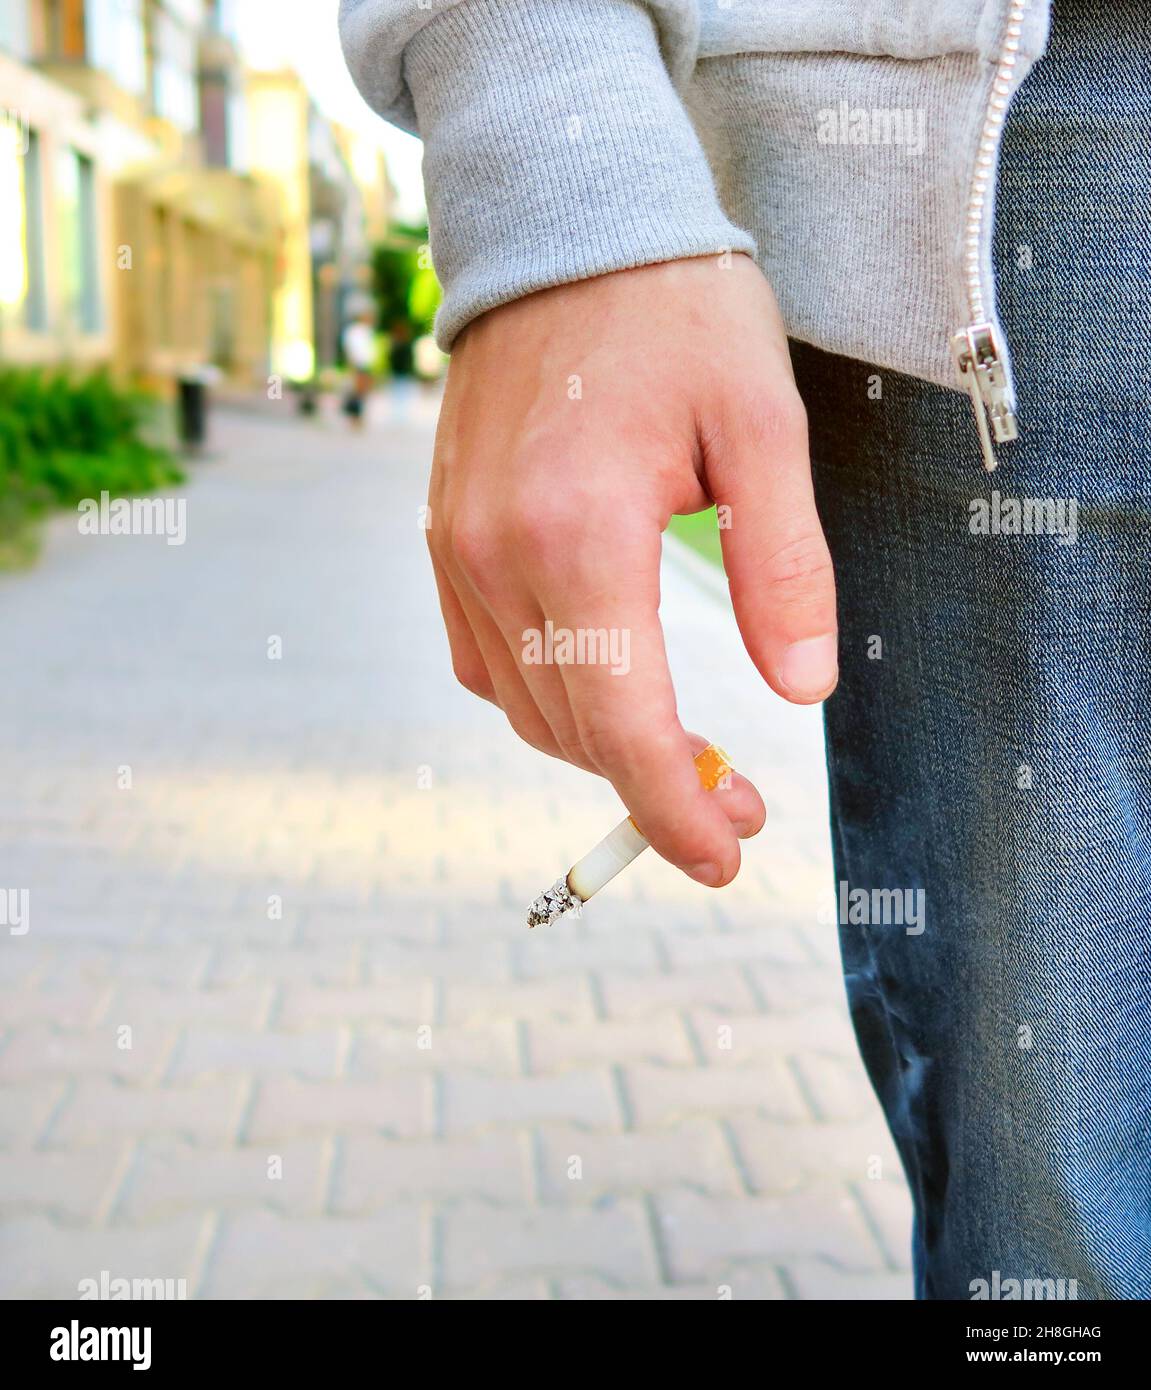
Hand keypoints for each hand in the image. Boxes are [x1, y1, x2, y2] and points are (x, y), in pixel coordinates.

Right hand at [427, 254, 836, 886]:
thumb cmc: (674, 313)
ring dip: (601, 747)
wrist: (562, 225)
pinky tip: (599, 685)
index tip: (725, 856)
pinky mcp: (444, 535)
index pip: (623, 723)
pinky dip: (545, 697)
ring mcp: (457, 548)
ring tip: (683, 754)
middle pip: (573, 728)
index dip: (675, 810)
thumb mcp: (765, 427)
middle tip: (740, 803)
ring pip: (524, 705)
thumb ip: (784, 568)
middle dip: (656, 788)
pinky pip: (483, 659)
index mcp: (581, 532)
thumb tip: (799, 688)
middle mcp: (498, 554)